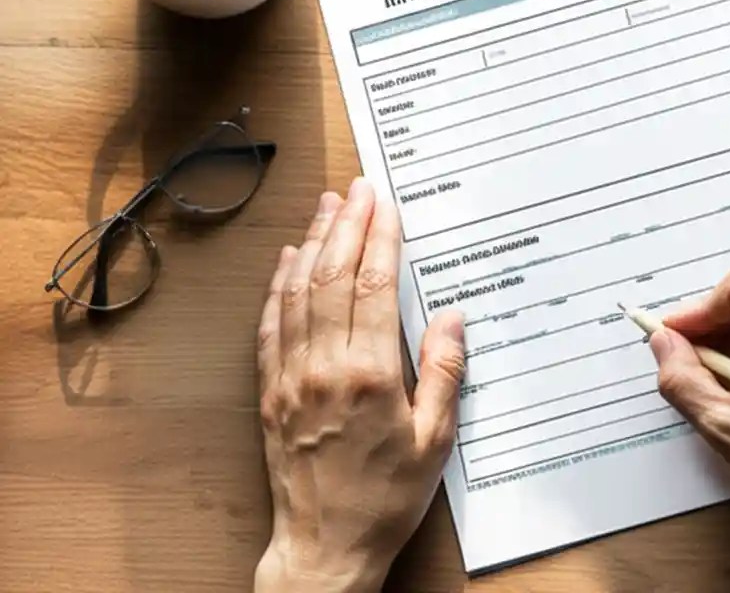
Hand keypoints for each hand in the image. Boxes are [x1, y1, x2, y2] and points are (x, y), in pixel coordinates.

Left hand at [253, 179, 465, 592]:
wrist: (324, 546)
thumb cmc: (385, 498)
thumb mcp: (435, 441)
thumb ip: (444, 373)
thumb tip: (451, 318)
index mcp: (370, 375)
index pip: (375, 287)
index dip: (380, 239)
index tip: (385, 205)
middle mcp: (324, 367)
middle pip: (333, 277)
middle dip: (347, 225)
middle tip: (357, 190)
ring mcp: (290, 377)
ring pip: (297, 292)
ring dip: (312, 244)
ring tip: (326, 207)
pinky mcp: (270, 392)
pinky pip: (271, 325)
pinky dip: (278, 287)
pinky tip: (287, 261)